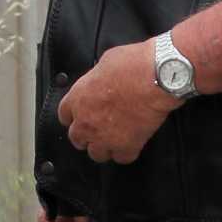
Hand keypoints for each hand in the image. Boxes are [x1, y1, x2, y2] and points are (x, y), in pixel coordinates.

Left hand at [56, 44, 177, 164]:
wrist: (157, 76)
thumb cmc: (133, 64)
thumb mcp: (105, 63)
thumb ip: (97, 79)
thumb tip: (101, 81)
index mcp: (78, 98)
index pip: (65, 115)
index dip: (74, 116)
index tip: (80, 116)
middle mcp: (86, 121)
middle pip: (77, 139)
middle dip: (86, 135)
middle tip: (98, 130)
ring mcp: (105, 137)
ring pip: (97, 154)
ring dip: (104, 147)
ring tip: (114, 140)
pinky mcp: (126, 146)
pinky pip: (122, 158)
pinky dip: (127, 153)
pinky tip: (132, 144)